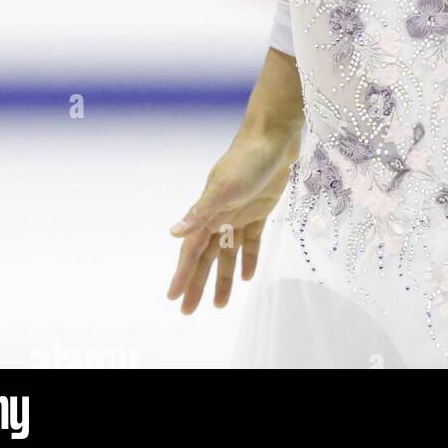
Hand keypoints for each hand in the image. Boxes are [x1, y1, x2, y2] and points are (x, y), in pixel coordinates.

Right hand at [165, 129, 299, 313]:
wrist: (275, 135)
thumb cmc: (247, 159)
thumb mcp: (224, 187)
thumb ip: (200, 212)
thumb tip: (173, 233)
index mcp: (208, 211)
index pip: (191, 250)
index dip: (182, 273)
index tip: (173, 297)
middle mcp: (221, 214)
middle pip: (207, 256)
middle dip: (198, 283)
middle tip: (189, 312)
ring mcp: (241, 211)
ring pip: (229, 252)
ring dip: (224, 277)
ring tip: (220, 305)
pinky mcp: (261, 208)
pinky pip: (252, 239)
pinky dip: (249, 256)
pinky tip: (248, 276)